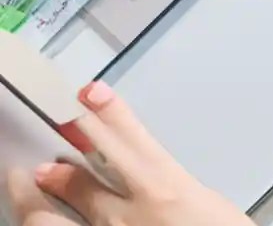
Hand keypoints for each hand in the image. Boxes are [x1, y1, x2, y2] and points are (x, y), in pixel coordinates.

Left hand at [6, 82, 253, 225]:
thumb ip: (175, 189)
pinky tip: (44, 217)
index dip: (107, 112)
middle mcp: (132, 213)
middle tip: (56, 128)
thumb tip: (155, 180)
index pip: (129, 139)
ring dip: (38, 195)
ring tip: (33, 178)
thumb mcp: (208, 203)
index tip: (91, 92)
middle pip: (83, 173)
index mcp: (167, 190)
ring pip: (53, 217)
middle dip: (62, 155)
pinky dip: (54, 222)